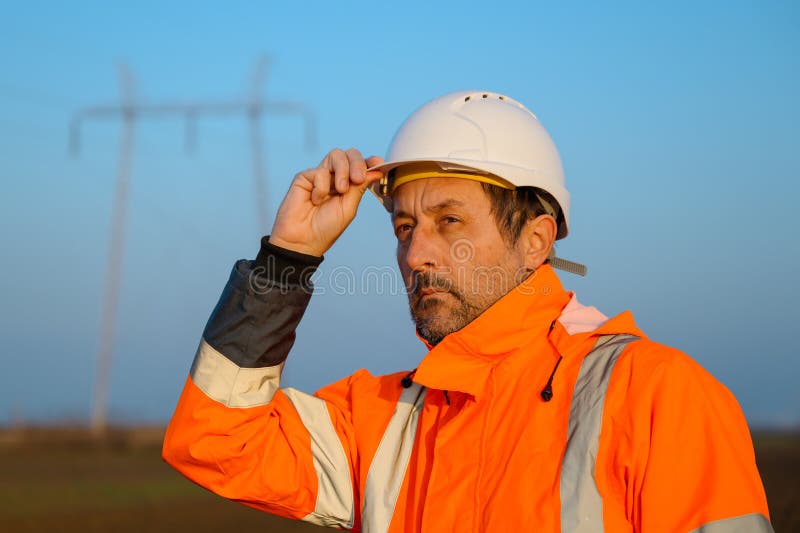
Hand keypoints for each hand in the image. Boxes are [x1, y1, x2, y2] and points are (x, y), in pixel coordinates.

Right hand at [269, 148, 384, 256]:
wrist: (303, 240)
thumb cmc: (326, 228)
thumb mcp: (348, 207)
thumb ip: (360, 187)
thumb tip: (376, 170)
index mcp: (348, 185)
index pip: (360, 166)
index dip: (369, 162)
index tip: (377, 163)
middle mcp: (334, 177)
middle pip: (349, 154)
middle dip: (357, 163)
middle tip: (358, 179)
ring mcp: (319, 175)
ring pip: (336, 155)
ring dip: (342, 171)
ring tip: (340, 190)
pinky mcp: (304, 177)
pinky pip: (319, 171)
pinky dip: (321, 186)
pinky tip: (316, 200)